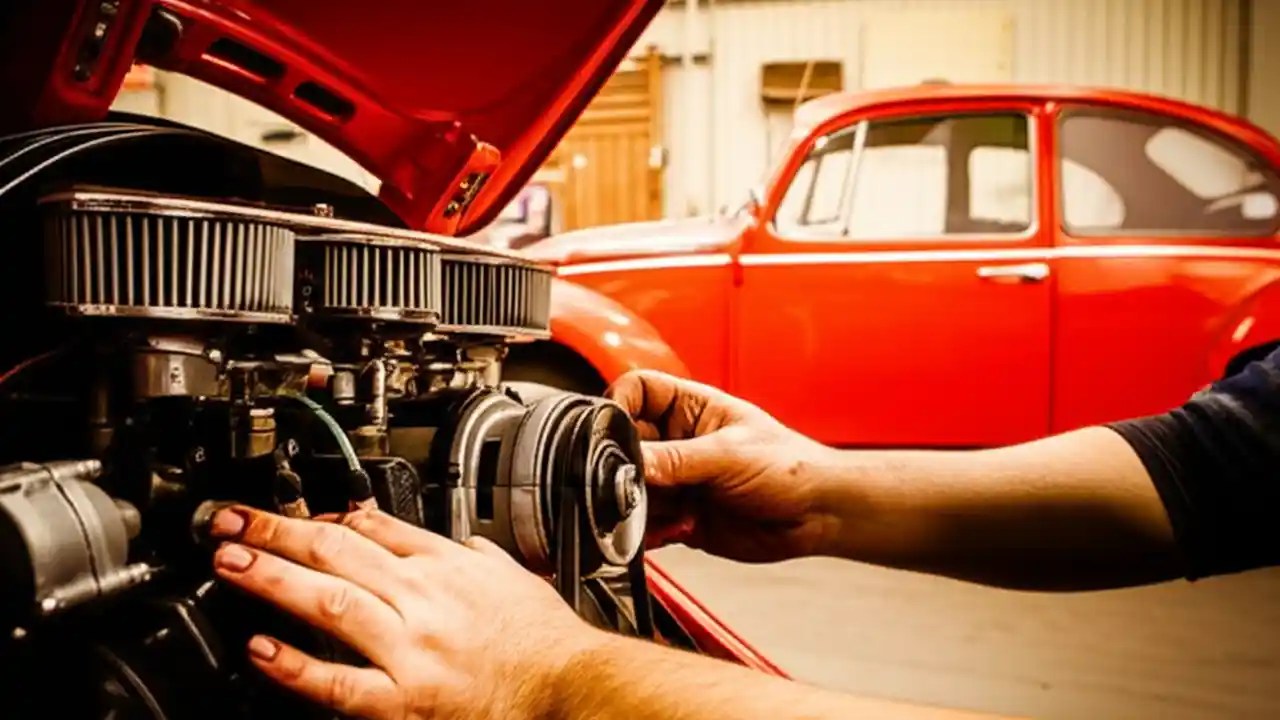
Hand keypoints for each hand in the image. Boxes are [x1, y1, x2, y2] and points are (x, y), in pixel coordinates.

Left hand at [208, 507, 607, 718]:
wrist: (569, 687)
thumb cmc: (547, 641)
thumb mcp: (516, 578)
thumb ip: (483, 558)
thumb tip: (468, 546)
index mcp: (448, 566)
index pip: (376, 528)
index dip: (326, 518)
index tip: (294, 516)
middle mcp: (424, 599)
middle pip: (339, 552)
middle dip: (279, 532)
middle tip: (233, 521)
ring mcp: (409, 649)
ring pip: (330, 602)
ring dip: (273, 579)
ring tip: (230, 564)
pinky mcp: (404, 700)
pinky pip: (339, 682)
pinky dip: (295, 666)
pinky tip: (261, 650)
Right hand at [607, 370, 838, 562]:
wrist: (819, 515)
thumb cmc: (790, 467)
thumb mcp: (730, 456)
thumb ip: (676, 460)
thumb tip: (629, 463)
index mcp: (690, 410)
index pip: (638, 391)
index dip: (617, 405)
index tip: (608, 430)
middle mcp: (678, 443)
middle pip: (626, 444)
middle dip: (623, 466)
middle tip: (631, 484)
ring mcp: (678, 480)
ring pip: (631, 488)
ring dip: (635, 504)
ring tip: (661, 512)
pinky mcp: (681, 517)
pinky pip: (646, 524)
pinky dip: (646, 532)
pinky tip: (670, 531)